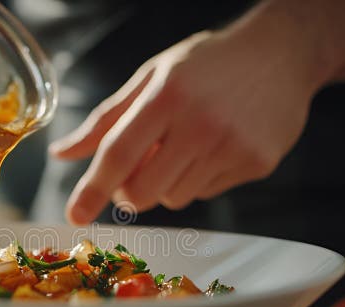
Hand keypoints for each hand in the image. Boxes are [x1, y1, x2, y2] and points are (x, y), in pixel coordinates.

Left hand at [50, 27, 322, 224]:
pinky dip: (198, 179)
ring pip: (174, 198)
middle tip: (133, 173)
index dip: (92, 189)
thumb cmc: (207, 64)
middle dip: (128, 193)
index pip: (118, 154)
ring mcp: (232, 147)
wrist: (283, 53)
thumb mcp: (151, 77)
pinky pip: (207, 193)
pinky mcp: (256, 164)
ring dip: (166, 183)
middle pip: (143, 191)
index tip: (74, 215)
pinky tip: (213, 147)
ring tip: (182, 147)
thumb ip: (105, 119)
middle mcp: (200, 124)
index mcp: (167, 96)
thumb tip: (62, 153)